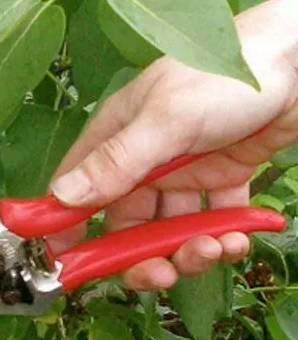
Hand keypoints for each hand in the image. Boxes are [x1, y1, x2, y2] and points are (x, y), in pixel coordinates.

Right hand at [49, 0, 297, 290]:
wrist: (296, 65)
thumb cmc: (222, 79)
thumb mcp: (166, 119)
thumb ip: (117, 161)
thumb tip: (64, 197)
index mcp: (116, 139)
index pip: (77, 190)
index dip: (68, 229)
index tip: (66, 265)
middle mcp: (142, 162)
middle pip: (126, 224)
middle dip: (141, 256)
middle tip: (160, 275)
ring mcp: (180, 174)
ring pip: (169, 230)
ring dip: (188, 250)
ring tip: (215, 248)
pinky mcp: (217, 181)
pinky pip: (211, 221)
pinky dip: (223, 236)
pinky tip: (237, 237)